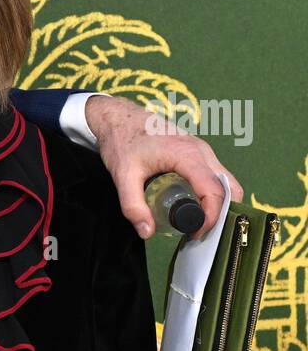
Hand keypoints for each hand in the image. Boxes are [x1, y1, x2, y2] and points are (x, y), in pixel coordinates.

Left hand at [85, 95, 243, 239]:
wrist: (119, 118)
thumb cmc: (123, 141)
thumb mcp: (122, 176)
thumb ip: (133, 206)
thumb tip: (147, 231)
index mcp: (187, 154)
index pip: (214, 190)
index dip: (212, 215)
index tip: (197, 232)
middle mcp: (201, 151)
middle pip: (229, 187)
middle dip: (220, 213)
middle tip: (198, 232)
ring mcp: (202, 151)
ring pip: (225, 182)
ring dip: (217, 204)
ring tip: (194, 222)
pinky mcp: (198, 154)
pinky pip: (215, 177)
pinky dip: (211, 195)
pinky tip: (192, 206)